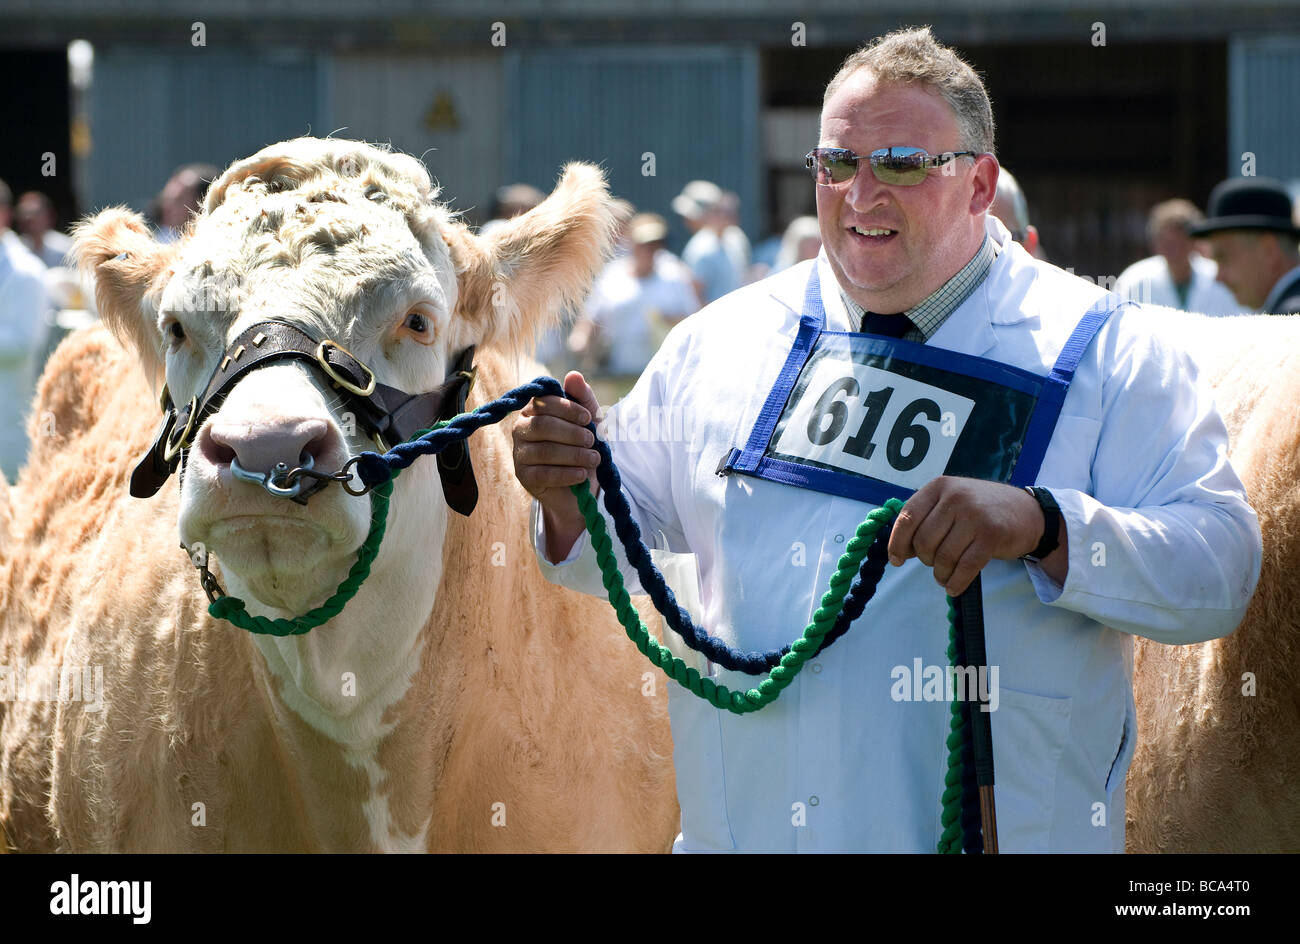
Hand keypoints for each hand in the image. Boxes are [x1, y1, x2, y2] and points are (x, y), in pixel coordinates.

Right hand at [512, 371, 602, 562]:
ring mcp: (519, 453)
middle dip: (572, 433)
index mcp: (534, 408)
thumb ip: (583, 397)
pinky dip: (566, 474)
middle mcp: (521, 428)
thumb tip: (573, 375)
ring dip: (574, 455)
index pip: (544, 402)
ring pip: (543, 451)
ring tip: (594, 459)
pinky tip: (582, 475)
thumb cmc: (583, 444)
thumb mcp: (590, 420)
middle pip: (542, 426)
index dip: (568, 408)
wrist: (581, 481)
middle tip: (592, 441)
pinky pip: (543, 473)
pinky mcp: (523, 476)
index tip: (589, 418)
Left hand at [887, 477, 1064, 595]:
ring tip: (946, 575)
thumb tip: (900, 551)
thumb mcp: (951, 502)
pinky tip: (953, 586)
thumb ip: (926, 520)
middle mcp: (955, 497)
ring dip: (941, 574)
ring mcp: (974, 515)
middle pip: (924, 541)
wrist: (1028, 512)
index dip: (897, 543)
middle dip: (926, 560)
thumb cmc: (982, 510)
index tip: (896, 560)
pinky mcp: (991, 535)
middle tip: (936, 563)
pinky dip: (956, 582)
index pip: (907, 518)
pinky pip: (964, 567)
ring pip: (943, 557)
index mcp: (939, 487)